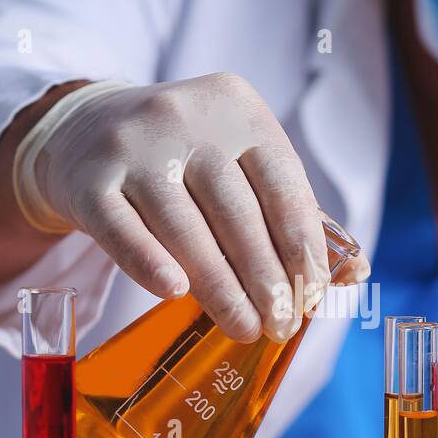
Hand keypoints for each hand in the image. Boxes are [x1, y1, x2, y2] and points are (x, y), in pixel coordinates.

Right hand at [12, 73, 367, 342]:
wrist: (83, 132)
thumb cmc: (183, 159)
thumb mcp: (240, 164)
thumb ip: (293, 213)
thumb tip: (354, 272)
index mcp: (238, 109)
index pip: (282, 185)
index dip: (302, 246)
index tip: (313, 296)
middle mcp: (186, 118)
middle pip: (236, 211)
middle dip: (265, 278)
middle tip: (280, 326)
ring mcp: (132, 146)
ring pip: (185, 227)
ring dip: (219, 287)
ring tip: (244, 328)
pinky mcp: (87, 179)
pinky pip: (122, 229)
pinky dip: (149, 263)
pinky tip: (175, 294)